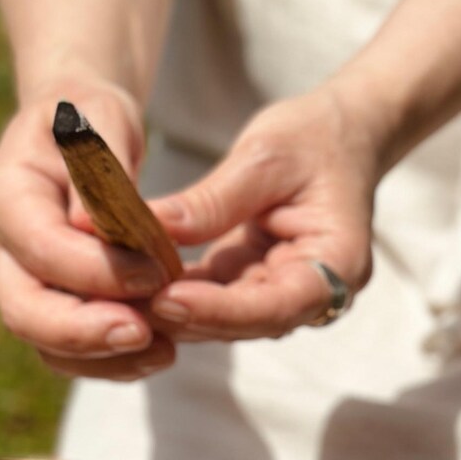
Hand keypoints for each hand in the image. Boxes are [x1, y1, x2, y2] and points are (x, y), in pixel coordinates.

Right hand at [0, 78, 175, 379]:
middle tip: (147, 335)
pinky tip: (162, 352)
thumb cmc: (93, 120)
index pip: (42, 248)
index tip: (156, 274)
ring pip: (46, 345)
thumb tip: (86, 225)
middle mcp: (3, 248)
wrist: (81, 134)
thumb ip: (96, 172)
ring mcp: (21, 283)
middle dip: (86, 332)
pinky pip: (72, 354)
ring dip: (105, 358)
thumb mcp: (100, 121)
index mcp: (6, 195)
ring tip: (166, 351)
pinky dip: (114, 362)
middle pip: (25, 312)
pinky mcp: (51, 307)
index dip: (96, 270)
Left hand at [148, 86, 377, 341]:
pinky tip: (133, 286)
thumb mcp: (265, 156)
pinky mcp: (256, 288)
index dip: (218, 310)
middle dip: (187, 317)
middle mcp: (315, 296)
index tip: (166, 301)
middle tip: (125, 308)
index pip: (274, 306)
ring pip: (225, 320)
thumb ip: (214, 201)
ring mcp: (285, 297)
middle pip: (245, 323)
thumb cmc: (314, 139)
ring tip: (119, 300)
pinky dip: (177, 293)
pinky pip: (214, 300)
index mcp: (337, 266)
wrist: (341, 136)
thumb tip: (150, 229)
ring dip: (175, 312)